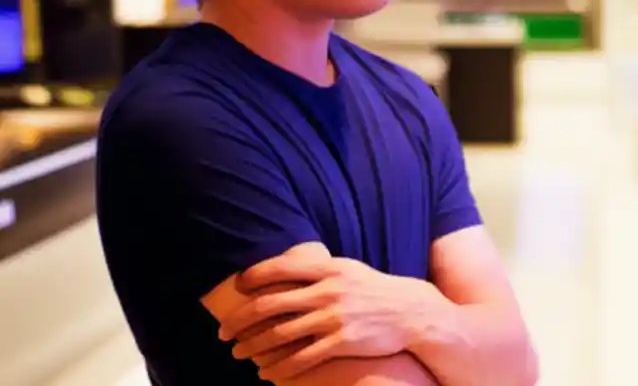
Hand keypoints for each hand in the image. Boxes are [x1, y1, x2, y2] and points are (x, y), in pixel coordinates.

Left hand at [218, 251, 451, 381]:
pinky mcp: (341, 342)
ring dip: (252, 347)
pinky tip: (267, 372)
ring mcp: (334, 318)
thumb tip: (284, 268)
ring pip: (279, 334)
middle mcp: (327, 291)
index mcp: (328, 269)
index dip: (251, 279)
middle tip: (223, 332)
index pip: (278, 269)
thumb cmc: (375, 290)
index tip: (236, 290)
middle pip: (269, 305)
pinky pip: (300, 358)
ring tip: (239, 353)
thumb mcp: (348, 270)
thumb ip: (318, 270)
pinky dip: (279, 367)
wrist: (411, 313)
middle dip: (239, 320)